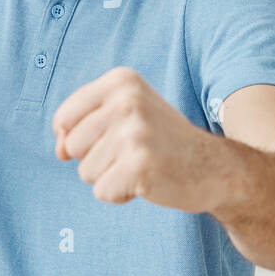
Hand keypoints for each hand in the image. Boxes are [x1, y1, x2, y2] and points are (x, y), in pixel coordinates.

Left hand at [52, 66, 226, 211]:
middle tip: (134, 153)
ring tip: (142, 165)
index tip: (108, 140)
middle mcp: (126, 100)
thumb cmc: (162, 142)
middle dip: (96, 159)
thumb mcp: (125, 114)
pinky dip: (121, 195)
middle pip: (71, 147)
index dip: (75, 139)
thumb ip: (83, 125)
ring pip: (85, 172)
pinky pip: (103, 192)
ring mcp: (134, 132)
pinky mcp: (139, 165)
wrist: (215, 167)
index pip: (63, 119)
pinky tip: (148, 181)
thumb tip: (59, 149)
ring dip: (110, 177)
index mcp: (120, 80)